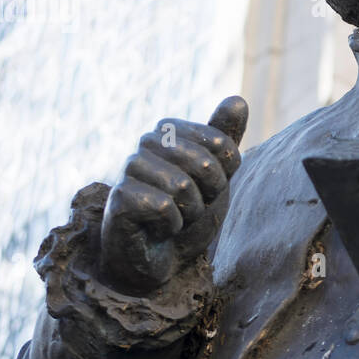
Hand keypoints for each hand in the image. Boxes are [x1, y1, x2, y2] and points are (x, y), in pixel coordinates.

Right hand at [99, 96, 247, 294]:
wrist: (161, 259)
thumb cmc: (188, 213)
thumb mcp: (216, 176)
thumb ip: (225, 139)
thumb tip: (238, 100)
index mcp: (171, 130)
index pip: (222, 146)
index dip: (224, 176)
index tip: (208, 189)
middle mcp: (147, 142)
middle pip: (204, 165)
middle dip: (208, 196)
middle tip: (190, 208)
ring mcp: (130, 167)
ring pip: (183, 187)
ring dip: (189, 214)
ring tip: (174, 218)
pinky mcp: (119, 196)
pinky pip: (163, 208)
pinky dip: (170, 226)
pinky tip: (156, 229)